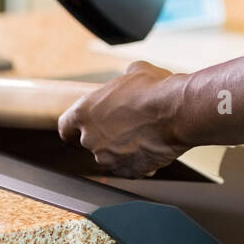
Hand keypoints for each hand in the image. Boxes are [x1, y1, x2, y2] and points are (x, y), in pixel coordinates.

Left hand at [58, 60, 185, 177]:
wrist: (177, 111)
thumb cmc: (155, 91)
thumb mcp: (135, 71)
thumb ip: (123, 79)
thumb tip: (130, 78)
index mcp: (85, 111)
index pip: (65, 127)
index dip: (72, 129)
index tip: (76, 132)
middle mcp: (91, 138)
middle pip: (91, 142)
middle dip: (106, 136)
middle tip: (127, 126)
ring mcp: (109, 158)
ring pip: (111, 156)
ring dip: (123, 149)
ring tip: (145, 134)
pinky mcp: (128, 171)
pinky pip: (130, 168)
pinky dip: (139, 161)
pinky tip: (153, 145)